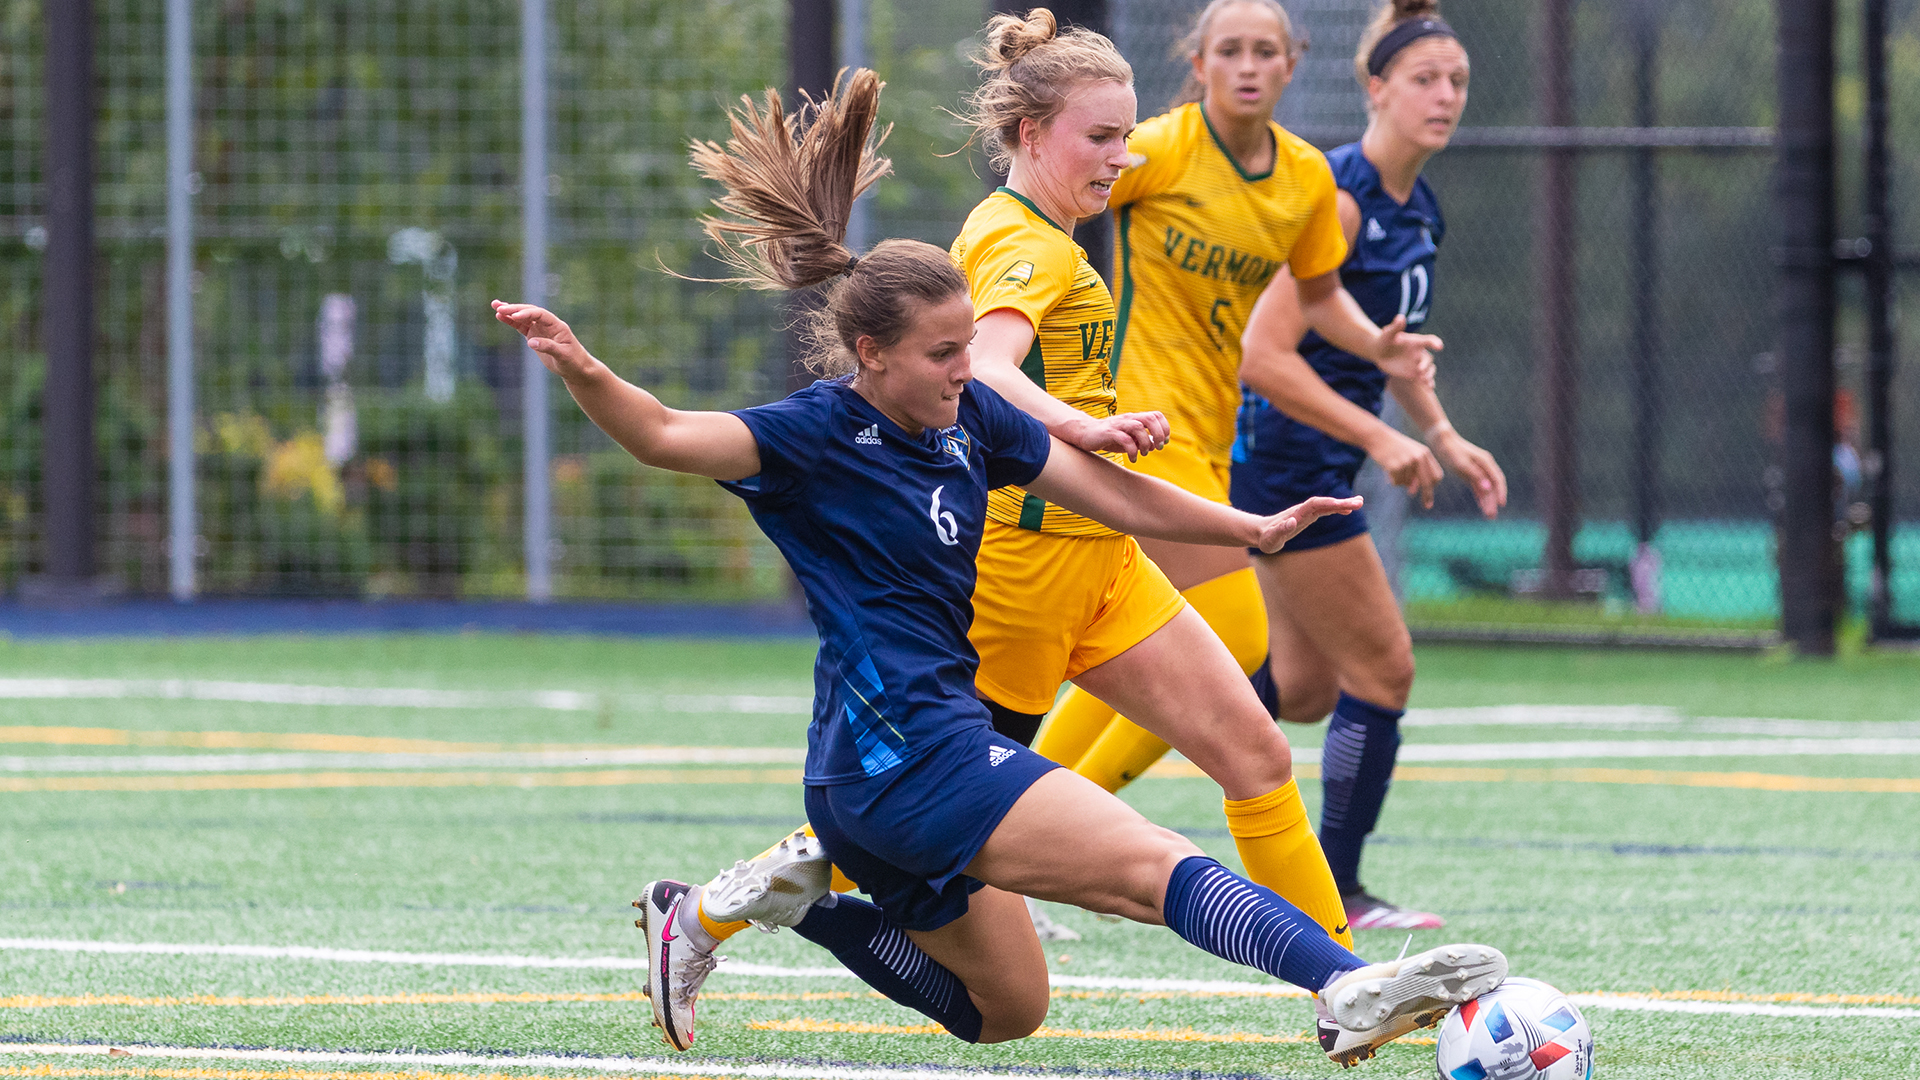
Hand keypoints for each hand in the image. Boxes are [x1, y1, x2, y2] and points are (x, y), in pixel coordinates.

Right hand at [492, 300, 601, 382]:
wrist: (576, 368)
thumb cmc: (573, 361)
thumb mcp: (563, 355)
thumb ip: (548, 347)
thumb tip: (530, 342)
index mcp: (557, 325)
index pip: (540, 315)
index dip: (527, 314)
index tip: (515, 316)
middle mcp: (548, 324)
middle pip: (530, 312)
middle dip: (515, 309)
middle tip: (499, 308)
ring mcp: (540, 329)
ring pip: (523, 318)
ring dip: (510, 312)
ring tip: (495, 306)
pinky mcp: (534, 336)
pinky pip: (521, 326)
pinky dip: (511, 321)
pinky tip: (500, 316)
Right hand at [1054, 410, 1171, 460]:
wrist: (1084, 434)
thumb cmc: (1109, 438)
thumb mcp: (1128, 439)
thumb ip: (1142, 441)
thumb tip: (1155, 445)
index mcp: (1135, 418)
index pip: (1156, 415)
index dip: (1164, 428)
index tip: (1164, 442)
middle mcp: (1128, 418)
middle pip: (1150, 418)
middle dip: (1158, 434)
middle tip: (1157, 448)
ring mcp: (1118, 424)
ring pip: (1138, 428)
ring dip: (1145, 443)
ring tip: (1143, 454)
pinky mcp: (1109, 432)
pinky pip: (1125, 439)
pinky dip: (1132, 450)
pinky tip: (1133, 459)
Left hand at [1253, 495, 1363, 553]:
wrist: (1262, 533)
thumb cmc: (1266, 538)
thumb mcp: (1272, 538)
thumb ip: (1280, 530)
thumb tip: (1292, 522)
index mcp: (1297, 514)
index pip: (1316, 505)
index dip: (1330, 503)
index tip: (1344, 505)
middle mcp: (1303, 511)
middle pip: (1324, 503)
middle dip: (1341, 502)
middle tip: (1360, 502)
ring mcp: (1306, 513)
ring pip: (1327, 506)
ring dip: (1342, 504)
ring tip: (1359, 503)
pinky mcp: (1308, 517)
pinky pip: (1325, 511)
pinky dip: (1336, 509)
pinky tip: (1347, 511)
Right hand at [1366, 426, 1443, 509]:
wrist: (1378, 438)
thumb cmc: (1394, 448)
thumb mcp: (1409, 455)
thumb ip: (1415, 472)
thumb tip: (1413, 491)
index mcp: (1425, 453)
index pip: (1436, 475)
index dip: (1433, 486)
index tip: (1431, 496)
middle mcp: (1418, 457)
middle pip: (1427, 482)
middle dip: (1427, 495)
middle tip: (1427, 506)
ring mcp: (1407, 461)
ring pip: (1408, 484)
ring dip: (1401, 482)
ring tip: (1394, 469)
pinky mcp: (1396, 466)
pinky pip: (1397, 482)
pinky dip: (1392, 480)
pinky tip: (1388, 470)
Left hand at [1372, 315, 1439, 387]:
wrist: (1379, 352)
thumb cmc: (1384, 339)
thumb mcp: (1388, 333)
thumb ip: (1396, 327)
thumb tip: (1400, 317)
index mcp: (1416, 342)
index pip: (1428, 341)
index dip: (1434, 343)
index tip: (1439, 346)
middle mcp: (1419, 353)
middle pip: (1428, 359)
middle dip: (1426, 364)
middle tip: (1418, 370)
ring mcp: (1417, 363)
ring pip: (1428, 370)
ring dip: (1429, 375)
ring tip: (1425, 381)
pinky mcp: (1414, 373)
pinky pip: (1423, 378)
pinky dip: (1428, 382)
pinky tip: (1429, 387)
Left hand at [1431, 429, 1506, 518]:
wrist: (1441, 442)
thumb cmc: (1451, 451)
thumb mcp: (1461, 463)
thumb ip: (1475, 475)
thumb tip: (1488, 487)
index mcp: (1486, 462)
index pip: (1497, 480)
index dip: (1500, 492)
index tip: (1501, 504)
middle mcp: (1485, 467)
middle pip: (1492, 487)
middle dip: (1493, 501)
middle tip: (1491, 516)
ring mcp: (1478, 471)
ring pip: (1486, 489)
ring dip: (1487, 502)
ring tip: (1489, 516)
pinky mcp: (1471, 474)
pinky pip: (1478, 488)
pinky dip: (1480, 497)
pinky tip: (1482, 507)